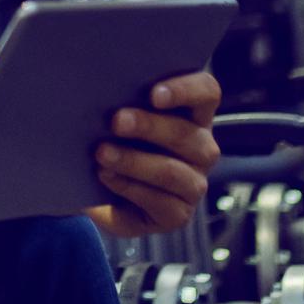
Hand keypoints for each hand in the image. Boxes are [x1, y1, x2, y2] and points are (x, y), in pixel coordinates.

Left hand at [86, 71, 221, 236]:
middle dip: (148, 126)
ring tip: (102, 153)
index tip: (154, 94)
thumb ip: (122, 103)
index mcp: (194, 114)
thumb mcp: (123, 120)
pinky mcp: (179, 214)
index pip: (207, 92)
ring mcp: (194, 184)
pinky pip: (160, 202)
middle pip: (185, 133)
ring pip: (172, 172)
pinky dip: (128, 187)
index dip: (186, 90)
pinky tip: (106, 176)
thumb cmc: (119, 143)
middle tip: (115, 121)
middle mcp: (202, 148)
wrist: (109, 194)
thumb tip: (97, 90)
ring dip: (133, 161)